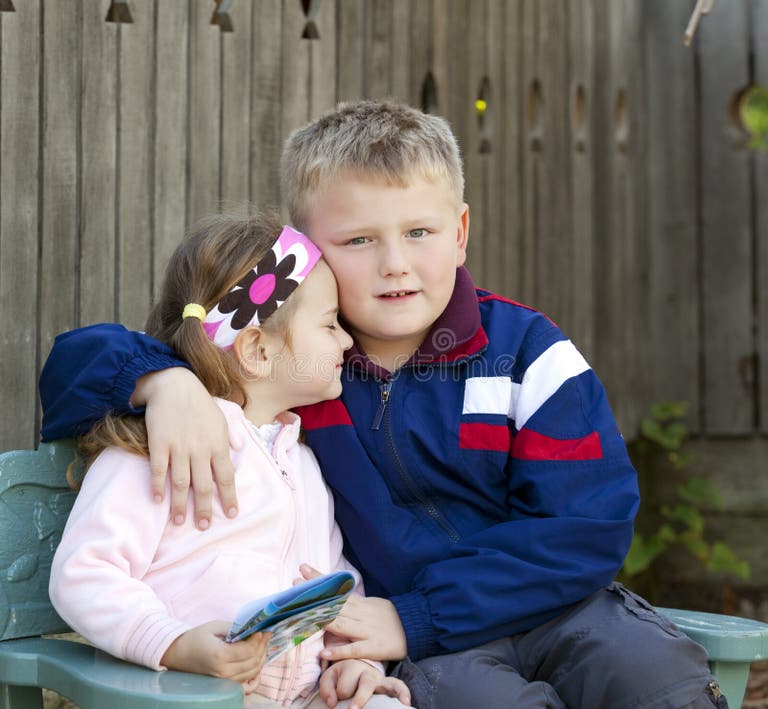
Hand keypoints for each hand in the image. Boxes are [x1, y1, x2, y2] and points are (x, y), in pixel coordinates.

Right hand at [136, 368, 237, 528]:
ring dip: (180, 504)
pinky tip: (157, 500)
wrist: (174, 384)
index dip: (229, 497)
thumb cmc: (200, 402)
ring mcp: (179, 447)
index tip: (232, 514)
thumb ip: (230, 436)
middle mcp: (200, 449)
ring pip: (181, 483)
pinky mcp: (159, 443)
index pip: (227, 476)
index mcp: (218, 444)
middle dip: (205, 508)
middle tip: (203, 526)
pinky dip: (158, 486)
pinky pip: (158, 469)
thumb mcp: (222, 417)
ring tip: (179, 521)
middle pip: (204, 485)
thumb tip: (238, 450)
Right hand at [161, 621, 269, 683]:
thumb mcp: (214, 626)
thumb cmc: (195, 638)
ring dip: (261, 658)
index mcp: (220, 655)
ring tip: (262, 644)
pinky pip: (246, 686)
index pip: (249, 650)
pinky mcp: (224, 685)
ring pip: (252, 672)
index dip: (259, 639)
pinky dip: (255, 676)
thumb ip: (235, 628)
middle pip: (254, 662)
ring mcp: (224, 681)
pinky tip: (257, 664)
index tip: (262, 629)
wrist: (177, 654)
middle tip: (265, 634)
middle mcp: (223, 671)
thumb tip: (253, 628)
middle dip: (262, 646)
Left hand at [318, 659, 410, 708]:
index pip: (345, 687)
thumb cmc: (340, 676)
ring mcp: (380, 678)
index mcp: (351, 666)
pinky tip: (406, 703)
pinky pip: (399, 686)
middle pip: (366, 683)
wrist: (353, 665)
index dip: (339, 694)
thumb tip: (333, 703)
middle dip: (360, 697)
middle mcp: (368, 671)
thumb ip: (326, 689)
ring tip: (399, 704)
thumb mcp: (329, 678)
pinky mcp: (388, 685)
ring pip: (389, 683)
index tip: (339, 695)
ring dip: (392, 694)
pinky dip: (403, 693)